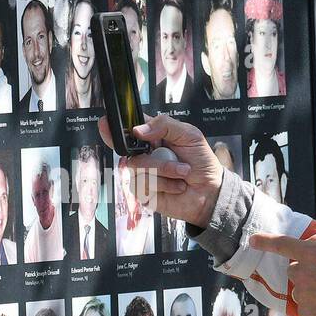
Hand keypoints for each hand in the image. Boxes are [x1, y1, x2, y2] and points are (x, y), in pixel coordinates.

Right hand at [97, 112, 221, 227]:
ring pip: (139, 167)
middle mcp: (143, 154)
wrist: (210, 191)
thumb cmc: (201, 162)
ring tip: (183, 173)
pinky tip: (176, 186)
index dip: (113, 126)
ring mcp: (141, 173)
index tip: (105, 124)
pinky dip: (165, 185)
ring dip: (166, 170)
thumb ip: (164, 125)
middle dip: (157, 156)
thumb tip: (138, 130)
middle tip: (176, 160)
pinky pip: (143, 184)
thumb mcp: (190, 135)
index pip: (127, 128)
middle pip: (127, 148)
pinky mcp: (142, 191)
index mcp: (151, 136)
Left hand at [248, 232, 315, 315]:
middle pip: (293, 270)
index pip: (282, 244)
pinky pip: (305, 308)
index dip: (265, 241)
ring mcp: (302, 296)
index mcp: (311, 255)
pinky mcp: (306, 315)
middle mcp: (302, 274)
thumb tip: (309, 241)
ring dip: (310, 291)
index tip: (253, 240)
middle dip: (305, 271)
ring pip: (299, 290)